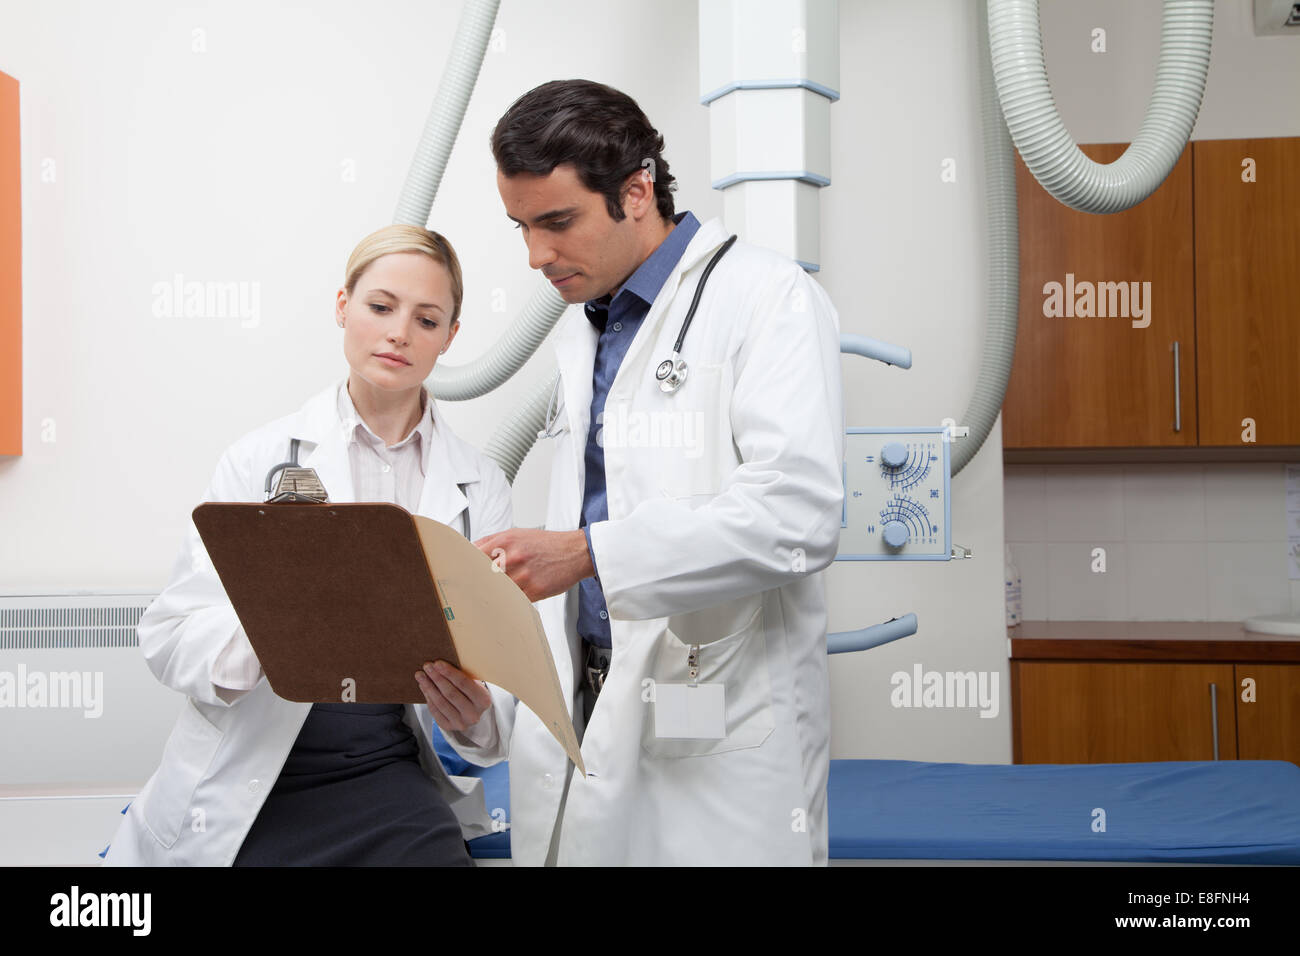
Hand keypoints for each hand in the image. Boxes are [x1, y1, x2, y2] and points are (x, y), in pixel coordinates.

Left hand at [414, 660, 491, 732]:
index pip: (464, 683)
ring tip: (421, 675)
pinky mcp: (449, 727)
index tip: (437, 663)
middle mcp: (473, 714)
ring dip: (429, 687)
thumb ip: (464, 676)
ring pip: (441, 702)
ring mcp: (461, 723)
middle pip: (450, 693)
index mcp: (483, 700)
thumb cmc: (472, 693)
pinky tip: (424, 687)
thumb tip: (442, 664)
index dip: (449, 673)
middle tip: (427, 666)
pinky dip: (428, 698)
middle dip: (437, 678)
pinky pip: (435, 711)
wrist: (473, 713)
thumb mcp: (475, 684)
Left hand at [472, 528, 594, 602]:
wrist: (575, 552)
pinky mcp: (535, 590)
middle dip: (473, 585)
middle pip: (481, 576)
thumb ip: (491, 542)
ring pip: (496, 591)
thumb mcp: (517, 534)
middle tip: (463, 593)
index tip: (454, 576)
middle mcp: (512, 557)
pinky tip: (505, 601)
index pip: (472, 556)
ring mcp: (523, 575)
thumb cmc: (546, 544)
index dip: (460, 568)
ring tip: (484, 600)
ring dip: (490, 595)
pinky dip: (508, 602)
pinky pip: (514, 600)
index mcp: (505, 542)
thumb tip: (468, 550)